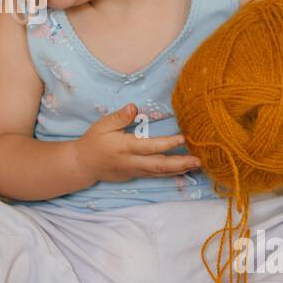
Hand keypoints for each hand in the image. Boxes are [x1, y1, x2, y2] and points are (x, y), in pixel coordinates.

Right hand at [71, 103, 203, 184]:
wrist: (83, 165)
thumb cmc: (93, 142)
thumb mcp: (102, 126)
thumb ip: (119, 117)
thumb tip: (133, 107)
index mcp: (125, 147)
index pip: (149, 147)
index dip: (167, 143)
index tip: (183, 138)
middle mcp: (132, 162)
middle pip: (159, 165)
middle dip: (180, 163)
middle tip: (199, 160)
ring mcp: (135, 171)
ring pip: (160, 173)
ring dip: (180, 169)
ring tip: (197, 165)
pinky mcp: (136, 175)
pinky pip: (156, 175)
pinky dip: (171, 173)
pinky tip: (183, 169)